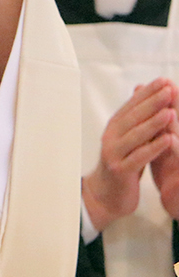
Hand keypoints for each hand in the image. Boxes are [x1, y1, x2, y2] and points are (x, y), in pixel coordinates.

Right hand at [83, 78, 178, 229]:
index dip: (147, 93)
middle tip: (169, 89)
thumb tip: (142, 91)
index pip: (131, 105)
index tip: (164, 81)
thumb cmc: (121, 164)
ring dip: (154, 123)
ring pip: (136, 135)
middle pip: (133, 117)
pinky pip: (139, 157)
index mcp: (114, 127)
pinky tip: (169, 140)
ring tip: (171, 112)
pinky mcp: (121, 170)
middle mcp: (111, 137)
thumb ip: (135, 118)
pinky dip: (154, 148)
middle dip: (152, 102)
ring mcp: (114, 153)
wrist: (105, 195)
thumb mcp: (128, 139)